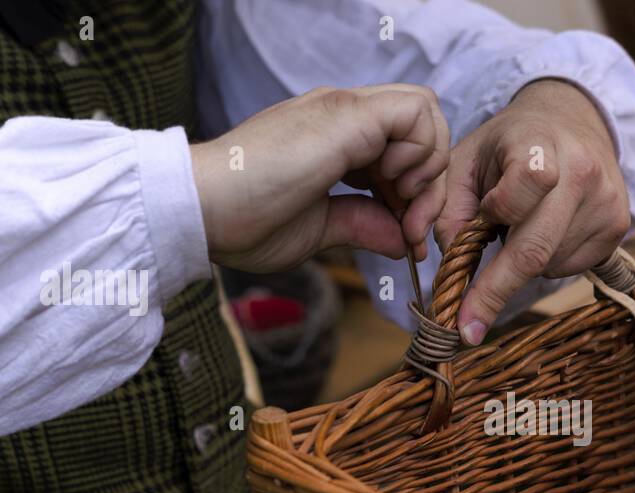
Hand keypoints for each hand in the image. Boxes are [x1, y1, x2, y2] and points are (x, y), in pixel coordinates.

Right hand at [191, 84, 448, 272]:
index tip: (404, 236)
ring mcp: (345, 109)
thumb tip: (401, 241)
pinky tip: (391, 187)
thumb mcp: (320, 229)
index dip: (417, 193)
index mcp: (337, 137)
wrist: (203, 209)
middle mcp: (345, 115)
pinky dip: (419, 153)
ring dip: (428, 166)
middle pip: (422, 126)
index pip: (404, 144)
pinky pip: (416, 113)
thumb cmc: (245, 220)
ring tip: (400, 209)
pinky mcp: (347, 114)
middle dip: (431, 185)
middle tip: (411, 230)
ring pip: (425, 111)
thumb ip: (362, 225)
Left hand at [436, 79, 630, 344]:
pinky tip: (545, 231)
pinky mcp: (619, 226)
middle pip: (536, 248)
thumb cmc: (507, 146)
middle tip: (467, 329)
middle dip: (496, 290)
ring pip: (550, 264)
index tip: (464, 259)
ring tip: (518, 227)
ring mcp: (607, 201)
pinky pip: (571, 267)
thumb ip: (445, 209)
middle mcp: (583, 171)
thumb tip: (451, 267)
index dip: (491, 223)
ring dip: (521, 263)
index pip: (524, 188)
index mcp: (540, 145)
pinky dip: (547, 262)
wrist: (571, 121)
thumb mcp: (464, 160)